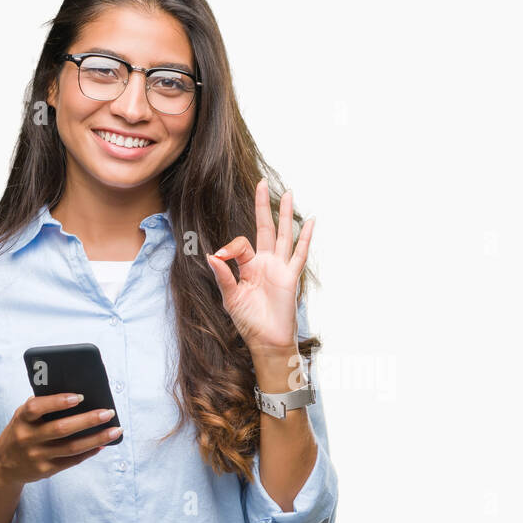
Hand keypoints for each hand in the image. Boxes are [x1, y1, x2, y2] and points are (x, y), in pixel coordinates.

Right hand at [0, 393, 120, 485]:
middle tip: (109, 413)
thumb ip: (42, 406)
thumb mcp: (23, 417)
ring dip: (97, 438)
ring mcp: (37, 456)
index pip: (37, 408)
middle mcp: (27, 438)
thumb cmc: (20, 432)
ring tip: (115, 430)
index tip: (80, 397)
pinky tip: (103, 444)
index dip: (58, 402)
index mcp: (21, 419)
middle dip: (88, 420)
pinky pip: (72, 461)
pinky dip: (90, 451)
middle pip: (61, 429)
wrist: (2, 466)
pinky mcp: (46, 470)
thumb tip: (78, 397)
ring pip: (72, 447)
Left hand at [206, 178, 314, 353]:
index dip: (229, 247)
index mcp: (248, 266)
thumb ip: (223, 276)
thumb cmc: (248, 322)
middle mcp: (265, 263)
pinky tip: (310, 221)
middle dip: (263, 205)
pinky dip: (305, 237)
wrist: (266, 340)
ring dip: (286, 214)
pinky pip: (299, 254)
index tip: (220, 257)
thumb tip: (212, 255)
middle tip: (263, 182)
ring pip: (284, 235)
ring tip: (290, 193)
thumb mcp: (230, 298)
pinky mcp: (291, 277)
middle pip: (266, 228)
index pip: (241, 244)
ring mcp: (280, 268)